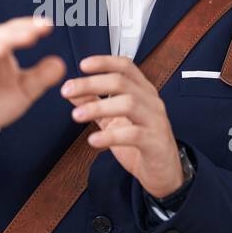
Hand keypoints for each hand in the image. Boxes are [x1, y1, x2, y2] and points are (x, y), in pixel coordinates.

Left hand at [60, 54, 185, 197]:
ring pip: (128, 104)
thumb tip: (72, 91)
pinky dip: (110, 137)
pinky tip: (93, 140)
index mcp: (142, 91)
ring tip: (77, 115)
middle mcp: (151, 102)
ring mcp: (155, 121)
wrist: (163, 170)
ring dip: (98, 107)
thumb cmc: (140, 141)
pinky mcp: (155, 142)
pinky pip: (133, 134)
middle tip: (68, 90)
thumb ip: (95, 103)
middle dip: (92, 83)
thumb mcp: (114, 119)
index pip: (126, 66)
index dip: (104, 62)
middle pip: (122, 82)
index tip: (82, 65)